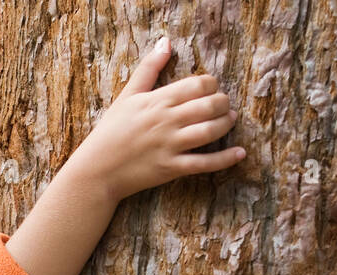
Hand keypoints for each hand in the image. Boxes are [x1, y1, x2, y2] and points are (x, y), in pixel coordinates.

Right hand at [69, 37, 245, 203]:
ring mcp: (170, 146)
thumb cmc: (110, 131)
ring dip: (226, 124)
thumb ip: (149, 68)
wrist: (97, 170)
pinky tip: (239, 153)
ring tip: (229, 120)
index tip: (211, 89)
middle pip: (209, 105)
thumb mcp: (128, 95)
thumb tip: (166, 42)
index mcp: (158, 100)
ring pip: (210, 131)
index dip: (212, 84)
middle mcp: (167, 121)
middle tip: (223, 105)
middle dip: (223, 103)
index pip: (198, 84)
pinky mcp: (171, 168)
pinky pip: (204, 164)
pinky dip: (225, 159)